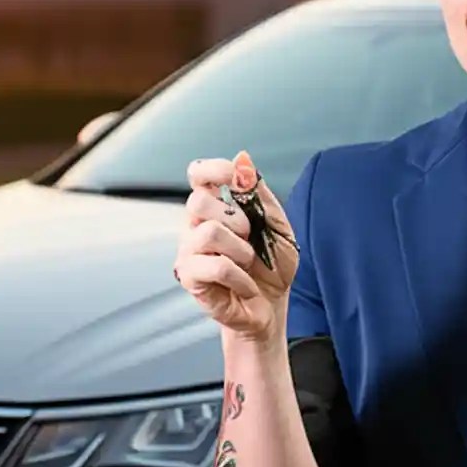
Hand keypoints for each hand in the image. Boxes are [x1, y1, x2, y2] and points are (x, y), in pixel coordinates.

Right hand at [174, 150, 299, 340]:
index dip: (215, 169)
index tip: (237, 178)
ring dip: (241, 250)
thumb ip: (259, 194)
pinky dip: (240, 277)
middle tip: (249, 237)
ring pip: (209, 233)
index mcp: (215, 206)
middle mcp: (195, 224)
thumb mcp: (277, 224)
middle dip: (236, 219)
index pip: (198, 173)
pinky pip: (215, 266)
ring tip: (249, 263)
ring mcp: (189, 251)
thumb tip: (242, 159)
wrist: (272, 307)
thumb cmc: (272, 266)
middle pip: (198, 201)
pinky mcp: (190, 277)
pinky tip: (246, 285)